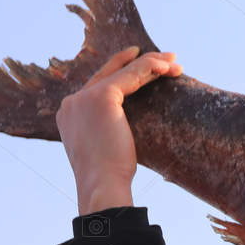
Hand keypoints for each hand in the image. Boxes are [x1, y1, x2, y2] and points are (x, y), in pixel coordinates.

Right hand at [55, 46, 182, 215]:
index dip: (121, 72)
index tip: (143, 65)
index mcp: (70, 114)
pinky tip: (167, 68)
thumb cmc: (109, 175)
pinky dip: (150, 68)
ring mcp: (84, 97)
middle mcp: (72, 102)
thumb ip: (107, 128)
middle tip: (164, 59)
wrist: (102, 185)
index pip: (98, 85)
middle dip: (138, 63)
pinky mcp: (101, 96)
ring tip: (174, 63)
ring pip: (123, 72)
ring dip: (151, 64)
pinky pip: (131, 75)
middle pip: (109, 73)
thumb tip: (124, 127)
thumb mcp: (104, 146)